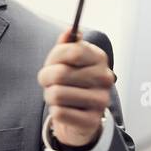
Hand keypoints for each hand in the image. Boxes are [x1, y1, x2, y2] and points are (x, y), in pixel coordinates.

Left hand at [38, 28, 113, 148]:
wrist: (80, 115)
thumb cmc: (71, 83)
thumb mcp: (67, 61)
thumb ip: (66, 45)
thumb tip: (69, 31)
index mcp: (99, 58)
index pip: (72, 51)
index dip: (54, 58)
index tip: (52, 63)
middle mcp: (105, 78)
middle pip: (60, 74)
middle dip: (46, 79)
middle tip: (50, 83)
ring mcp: (101, 100)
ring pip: (56, 94)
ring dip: (49, 96)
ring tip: (58, 97)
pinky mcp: (92, 120)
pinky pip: (59, 113)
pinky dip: (55, 112)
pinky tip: (65, 109)